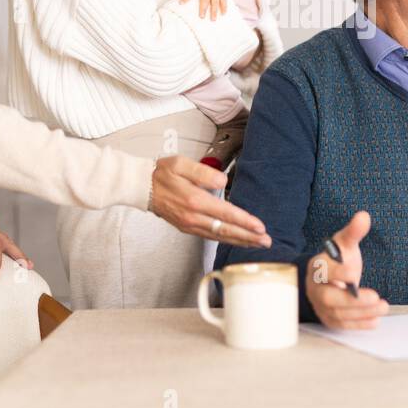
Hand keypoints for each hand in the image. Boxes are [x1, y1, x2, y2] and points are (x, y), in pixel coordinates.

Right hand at [149, 156, 271, 248]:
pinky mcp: (187, 227)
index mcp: (194, 200)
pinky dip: (226, 240)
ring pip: (219, 236)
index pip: (225, 213)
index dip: (244, 221)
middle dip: (248, 237)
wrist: (141, 187)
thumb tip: (222, 182)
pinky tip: (237, 240)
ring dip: (240, 241)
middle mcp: (193, 217)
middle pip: (226, 230)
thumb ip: (203, 172)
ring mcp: (189, 225)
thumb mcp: (181, 164)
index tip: (259, 227)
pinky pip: (210, 236)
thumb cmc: (161, 173)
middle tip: (266, 241)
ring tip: (257, 243)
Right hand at [305, 210, 388, 329]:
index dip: (338, 273)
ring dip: (363, 313)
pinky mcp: (330, 320)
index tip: (354, 274)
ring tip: (383, 306)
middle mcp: (316, 289)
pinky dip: (360, 324)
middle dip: (352, 300)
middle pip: (329, 298)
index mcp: (317, 268)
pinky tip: (375, 320)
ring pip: (339, 314)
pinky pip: (343, 326)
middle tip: (375, 296)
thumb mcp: (344, 244)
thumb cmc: (336, 260)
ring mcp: (322, 307)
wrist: (326, 279)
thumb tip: (364, 216)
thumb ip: (354, 232)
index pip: (324, 272)